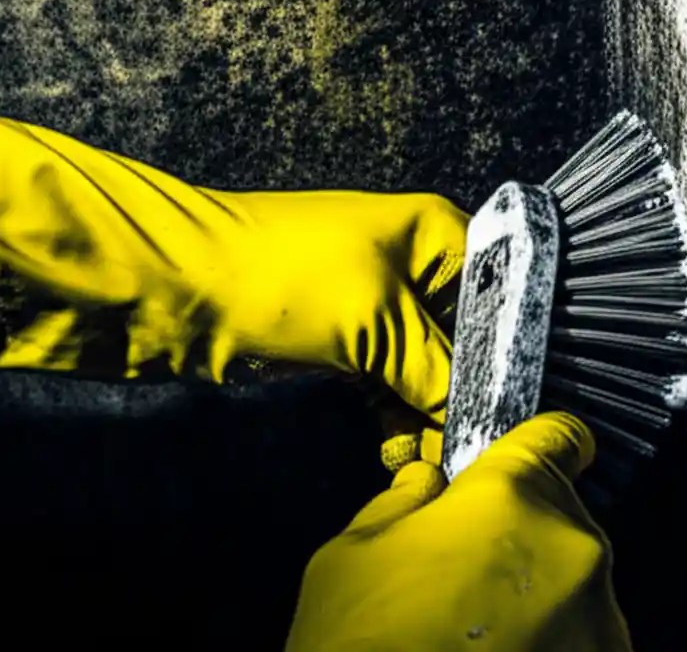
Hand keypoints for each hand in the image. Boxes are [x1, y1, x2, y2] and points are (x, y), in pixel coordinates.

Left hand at [0, 78, 465, 466]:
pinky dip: (393, 413)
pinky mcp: (343, 339)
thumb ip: (443, 377)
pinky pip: (389, 381)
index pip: (503, 294)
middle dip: (465, 392)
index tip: (513, 408)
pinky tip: (391, 445)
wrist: (172, 286)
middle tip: (463, 443)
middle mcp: (413, 264)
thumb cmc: (282, 278)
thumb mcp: (378, 325)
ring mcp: (376, 303)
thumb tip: (488, 427)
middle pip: (468, 338)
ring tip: (419, 452)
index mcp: (436, 234)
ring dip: (426, 412)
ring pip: (428, 367)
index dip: (511, 352)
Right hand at [285, 412, 632, 651]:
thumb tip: (426, 481)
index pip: (559, 435)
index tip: (527, 465)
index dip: (540, 447)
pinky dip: (556, 643)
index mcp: (512, 494)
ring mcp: (600, 614)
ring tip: (482, 636)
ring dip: (540, 597)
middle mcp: (574, 544)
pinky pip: (585, 635)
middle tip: (465, 577)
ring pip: (574, 582)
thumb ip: (401, 505)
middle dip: (521, 536)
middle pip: (560, 516)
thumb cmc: (362, 643)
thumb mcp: (351, 557)